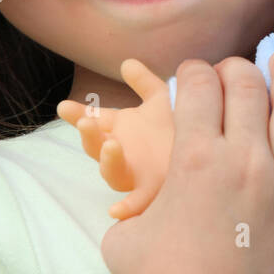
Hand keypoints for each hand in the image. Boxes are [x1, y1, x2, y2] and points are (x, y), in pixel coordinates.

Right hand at [57, 59, 173, 218]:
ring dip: (107, 161)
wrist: (209, 154)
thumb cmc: (179, 127)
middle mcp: (123, 152)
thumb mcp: (164, 100)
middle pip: (97, 146)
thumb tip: (127, 62)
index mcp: (121, 129)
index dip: (78, 114)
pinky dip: (125, 207)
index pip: (93, 120)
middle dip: (88, 135)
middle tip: (86, 122)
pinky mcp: (154, 191)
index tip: (63, 106)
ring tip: (111, 146)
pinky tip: (116, 210)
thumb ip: (144, 82)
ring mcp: (136, 173)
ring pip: (112, 172)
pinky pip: (136, 203)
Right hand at [97, 54, 273, 273]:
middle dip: (238, 70)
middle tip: (236, 73)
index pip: (200, 86)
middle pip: (248, 87)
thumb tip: (149, 191)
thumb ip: (145, 195)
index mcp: (195, 156)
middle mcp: (245, 159)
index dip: (195, 71)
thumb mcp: (128, 226)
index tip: (195, 76)